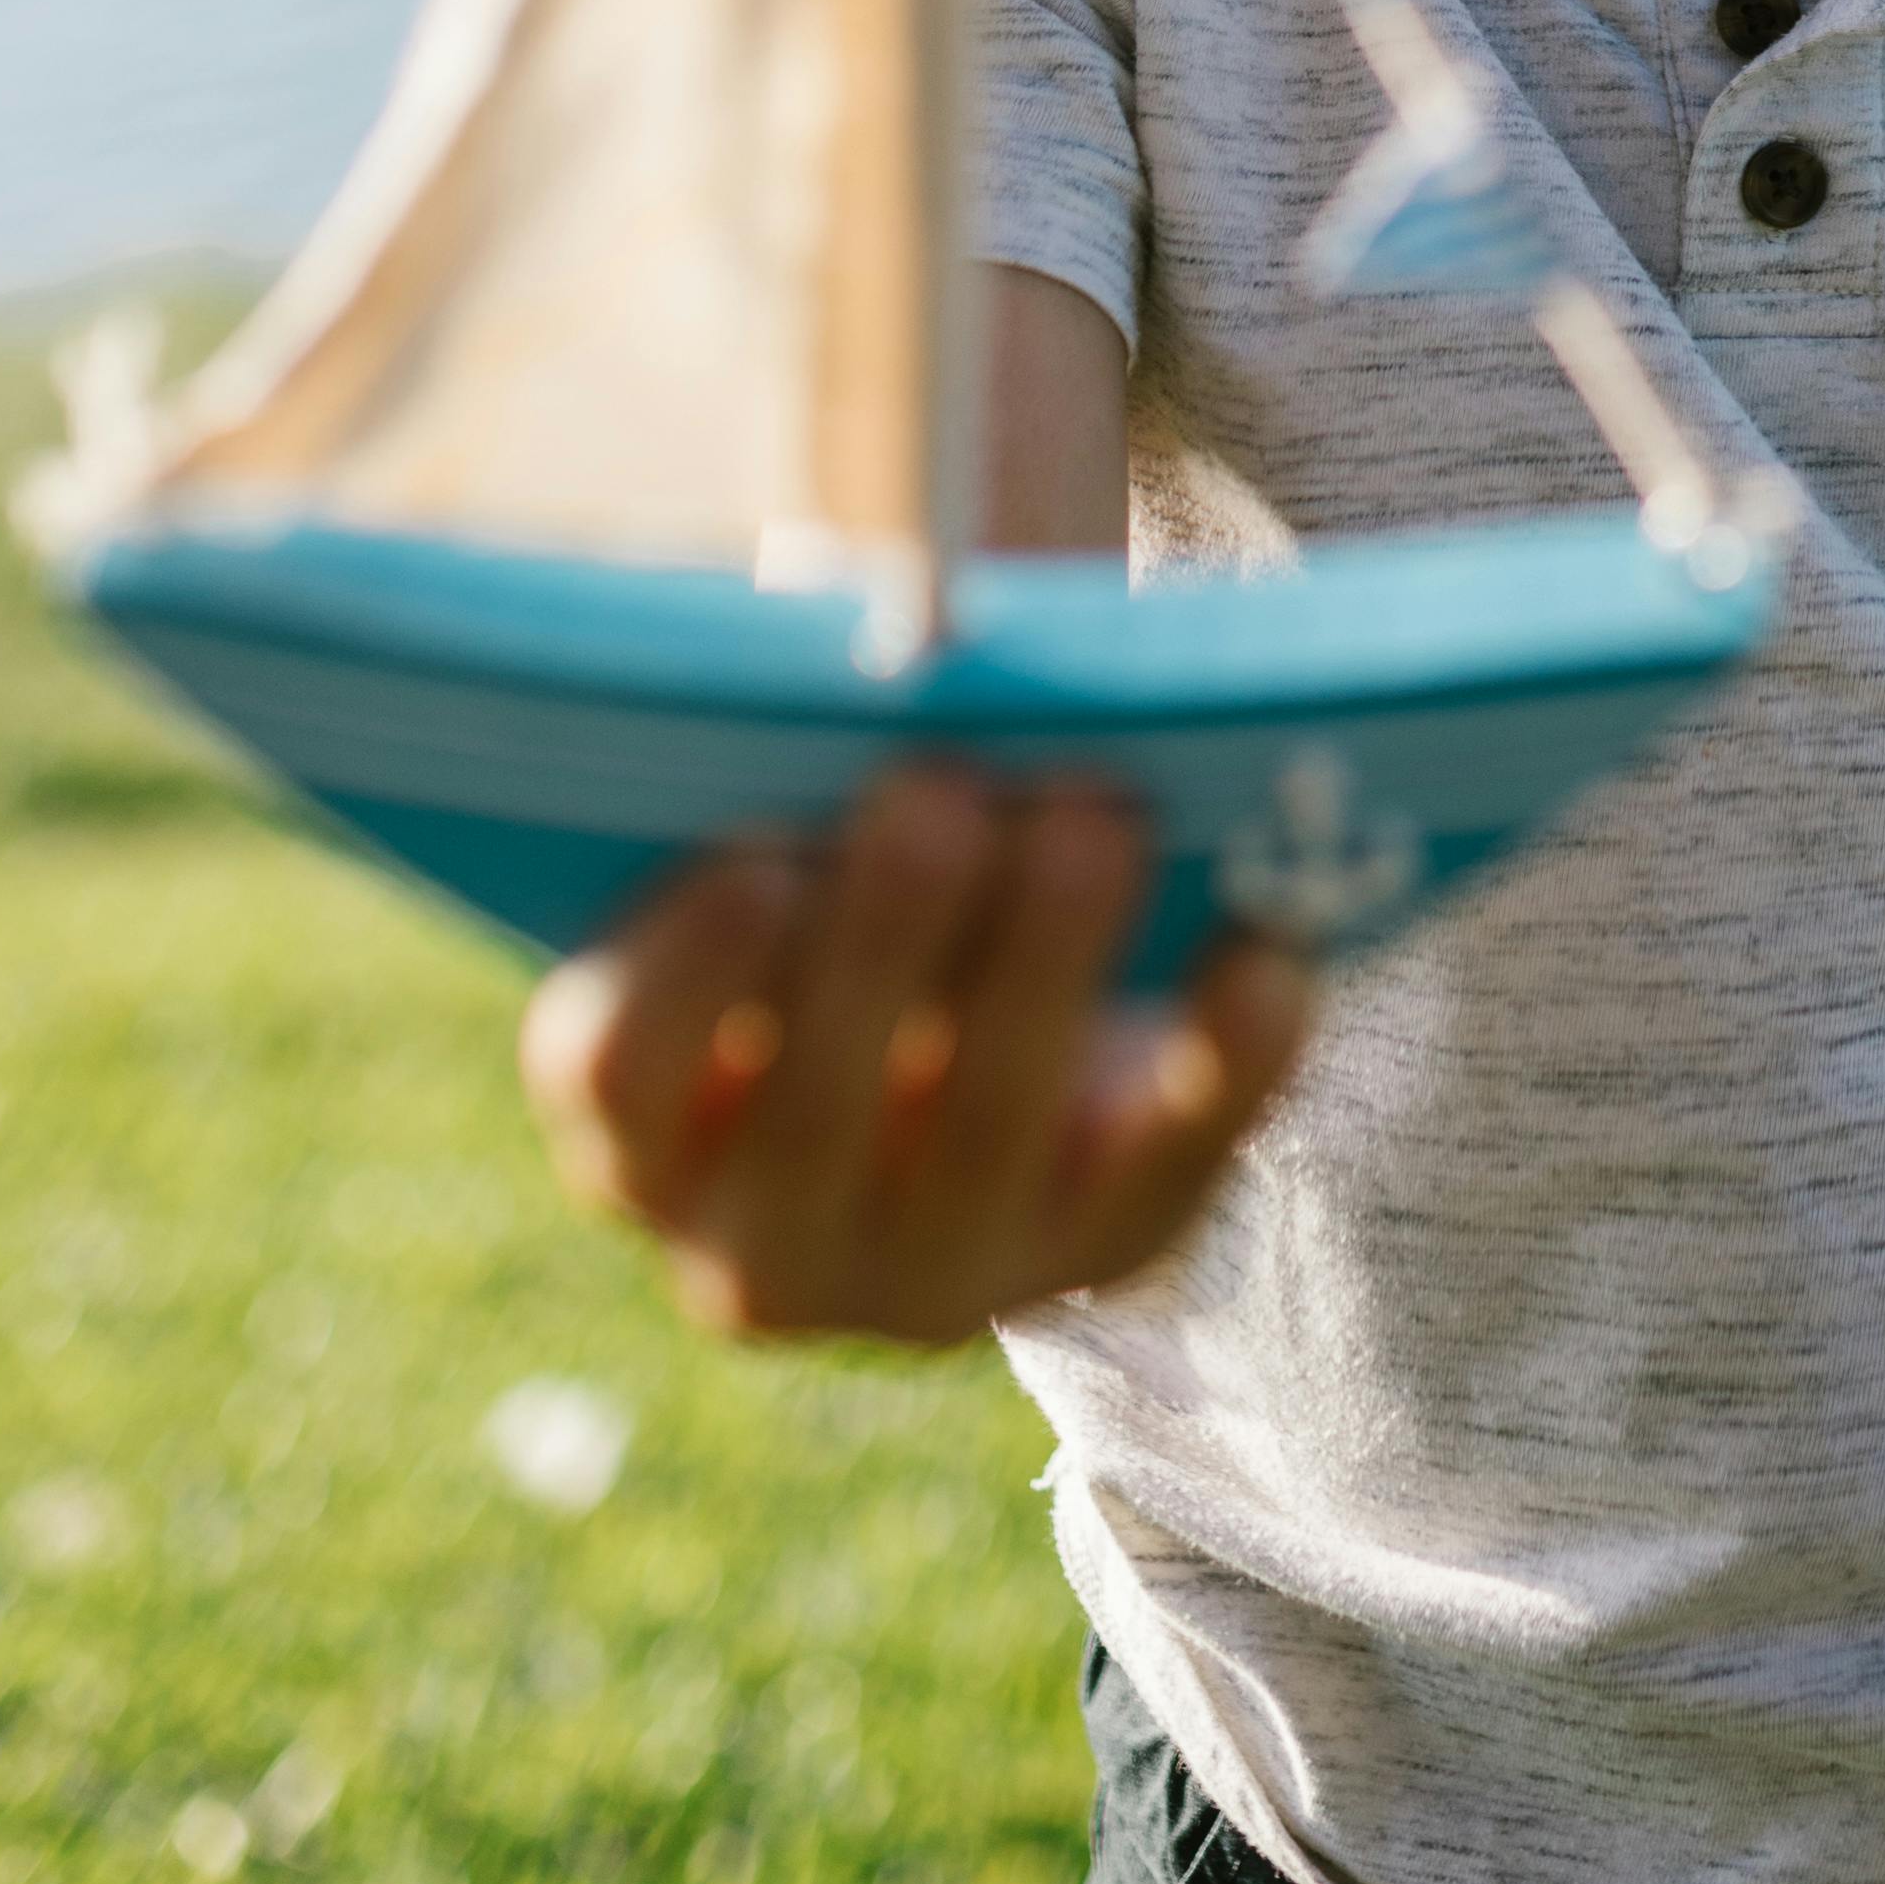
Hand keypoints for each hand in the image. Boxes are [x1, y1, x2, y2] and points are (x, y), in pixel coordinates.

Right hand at [519, 764, 1310, 1342]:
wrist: (964, 1055)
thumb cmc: (833, 898)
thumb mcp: (774, 843)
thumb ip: (776, 762)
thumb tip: (860, 609)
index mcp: (636, 1131)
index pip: (616, 1077)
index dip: (682, 978)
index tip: (759, 855)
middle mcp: (757, 1243)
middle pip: (813, 1109)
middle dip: (886, 940)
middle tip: (943, 788)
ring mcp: (929, 1274)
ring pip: (984, 1133)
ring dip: (1044, 966)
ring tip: (1094, 816)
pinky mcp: (1093, 1257)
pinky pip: (1169, 1172)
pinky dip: (1224, 1060)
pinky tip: (1268, 948)